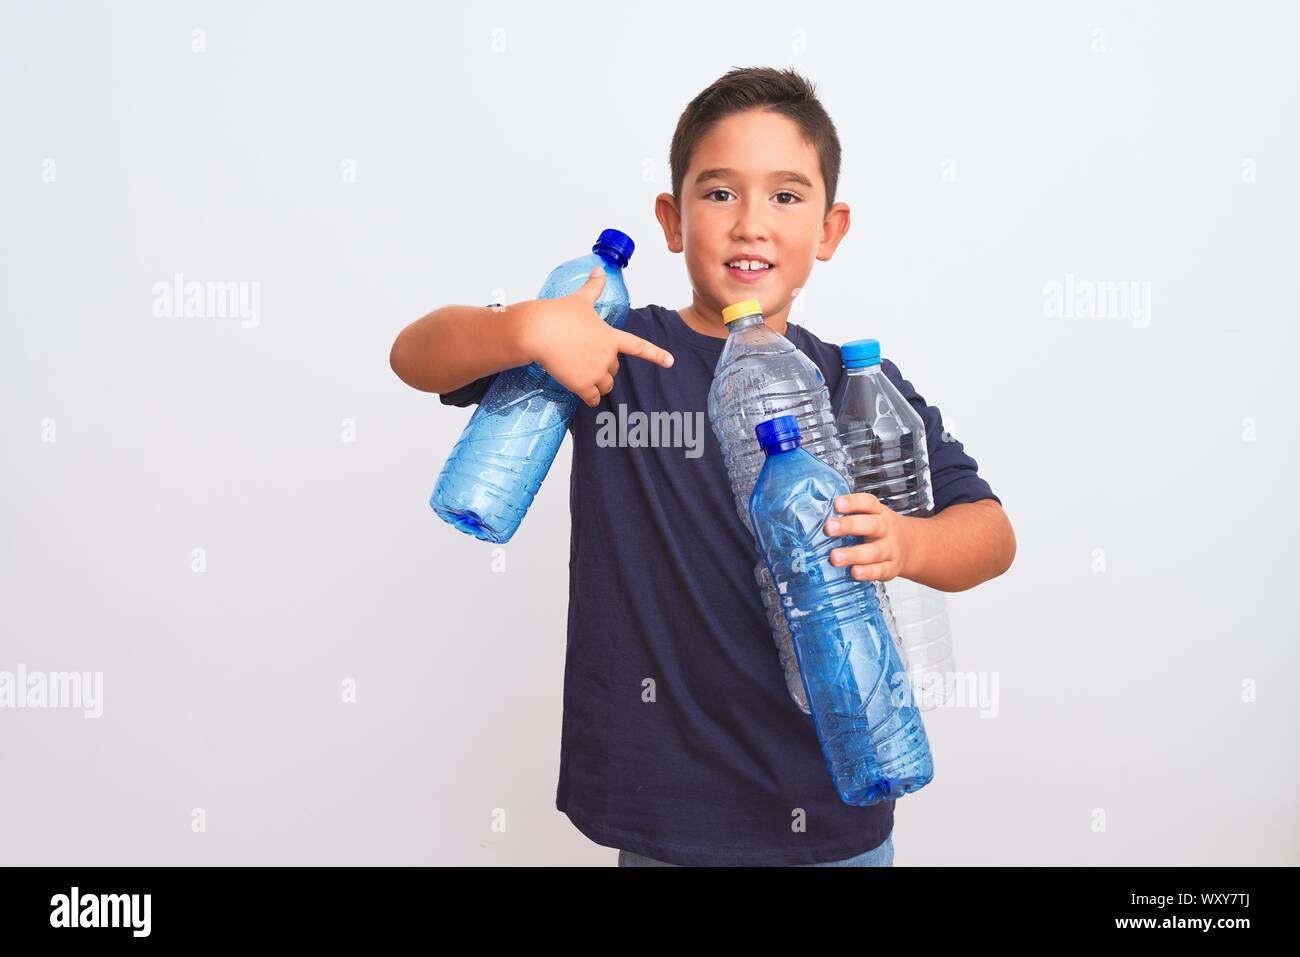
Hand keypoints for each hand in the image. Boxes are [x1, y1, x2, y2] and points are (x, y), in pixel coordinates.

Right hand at [514, 267, 673, 406]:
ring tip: (580, 373)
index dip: (656, 355)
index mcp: (610, 336)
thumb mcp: (580, 299)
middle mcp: (607, 356)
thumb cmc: (558, 314)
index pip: (639, 347)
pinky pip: (593, 399)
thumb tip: (599, 270)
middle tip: (584, 358)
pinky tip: (580, 391)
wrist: (539, 331)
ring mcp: (596, 372)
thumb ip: (593, 287)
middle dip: (603, 367)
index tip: (670, 361)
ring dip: (597, 384)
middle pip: (614, 369)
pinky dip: (589, 398)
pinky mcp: (583, 385)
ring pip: (605, 386)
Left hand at [823, 493, 915, 582]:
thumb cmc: (880, 529)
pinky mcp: (890, 568)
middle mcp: (886, 529)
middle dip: (849, 526)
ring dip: (853, 554)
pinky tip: (854, 573)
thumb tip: (813, 514)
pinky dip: (867, 573)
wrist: (912, 546)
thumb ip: (848, 515)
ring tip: (834, 557)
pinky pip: (880, 571)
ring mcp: (890, 549)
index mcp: (879, 512)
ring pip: (874, 551)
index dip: (853, 502)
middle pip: (871, 525)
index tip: (837, 504)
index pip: (868, 503)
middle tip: (829, 528)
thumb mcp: (870, 516)